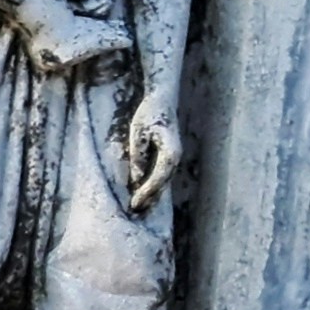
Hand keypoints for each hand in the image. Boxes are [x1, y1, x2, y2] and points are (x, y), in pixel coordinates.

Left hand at [123, 96, 182, 212]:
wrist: (162, 99)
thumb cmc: (149, 114)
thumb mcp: (138, 133)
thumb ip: (139, 155)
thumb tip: (137, 177)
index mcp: (171, 152)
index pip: (159, 178)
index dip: (147, 192)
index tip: (134, 203)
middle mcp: (176, 156)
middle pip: (163, 183)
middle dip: (150, 198)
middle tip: (134, 211)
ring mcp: (174, 156)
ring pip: (164, 180)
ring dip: (152, 194)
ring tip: (137, 207)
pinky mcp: (169, 154)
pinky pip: (161, 174)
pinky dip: (153, 184)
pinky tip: (143, 192)